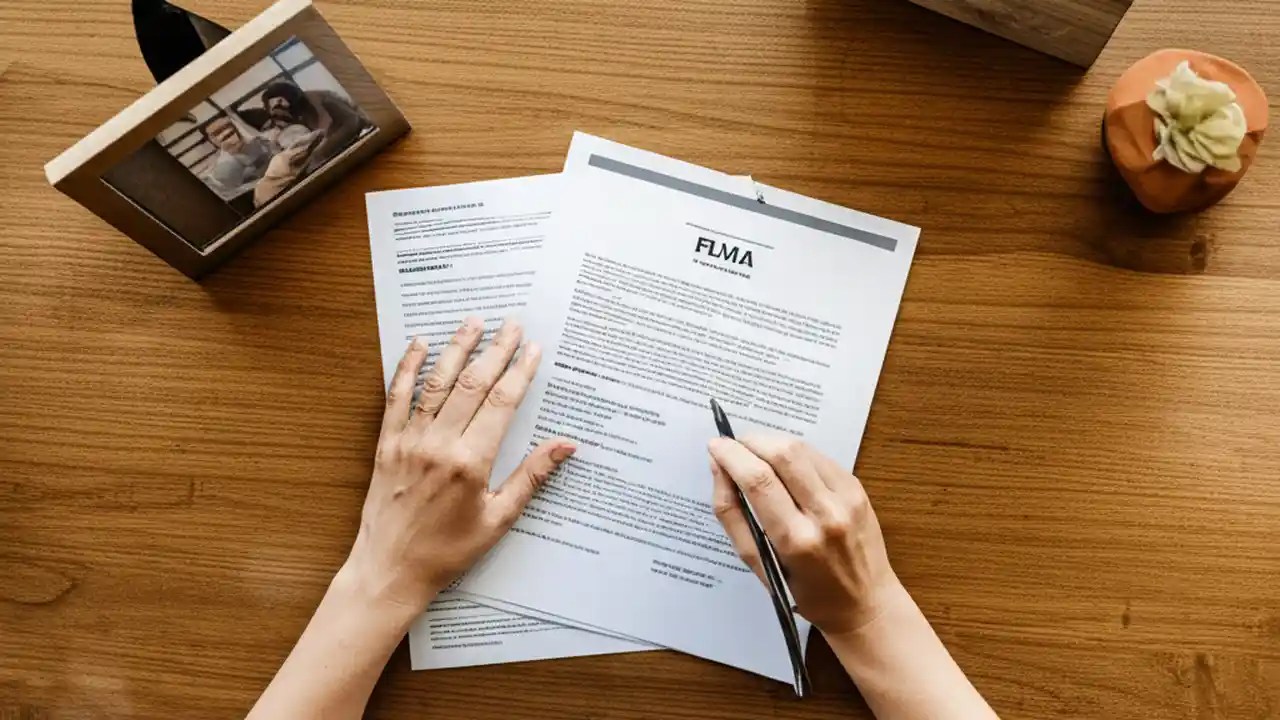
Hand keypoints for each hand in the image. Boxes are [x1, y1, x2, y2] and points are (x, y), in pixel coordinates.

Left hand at [342, 317, 574, 614]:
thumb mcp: (499, 519)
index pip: (502, 403)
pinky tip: (419, 345)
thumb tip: (565, 446)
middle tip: (512, 324)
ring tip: (473, 322)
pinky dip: (408, 368)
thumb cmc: (447, 552)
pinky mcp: (386, 444)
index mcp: (471, 462)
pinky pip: (397, 397)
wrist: (390, 570)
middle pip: (473, 384)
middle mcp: (439, 444)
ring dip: (456, 348)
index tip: (532, 348)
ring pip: (437, 382)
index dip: (520, 371)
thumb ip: (531, 477)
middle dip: (496, 350)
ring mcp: (409, 441)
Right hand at [708, 435, 902, 636]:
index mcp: (796, 540)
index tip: (715, 446)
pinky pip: (819, 457)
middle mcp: (825, 514)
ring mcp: (847, 498)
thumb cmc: (806, 592)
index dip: (732, 456)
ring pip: (802, 448)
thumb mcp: (759, 565)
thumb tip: (719, 469)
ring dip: (771, 442)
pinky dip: (794, 453)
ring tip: (754, 452)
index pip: (759, 481)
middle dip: (750, 441)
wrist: (866, 603)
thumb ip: (732, 516)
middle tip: (733, 446)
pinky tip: (783, 464)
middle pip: (782, 453)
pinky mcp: (858, 488)